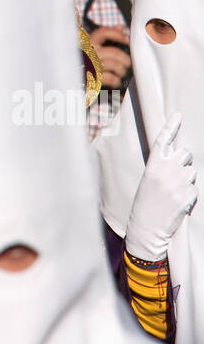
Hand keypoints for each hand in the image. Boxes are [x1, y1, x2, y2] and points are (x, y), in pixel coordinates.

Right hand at [89, 24, 130, 88]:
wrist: (69, 78)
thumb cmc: (84, 60)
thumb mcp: (92, 45)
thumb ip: (106, 35)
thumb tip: (121, 26)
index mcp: (88, 43)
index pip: (103, 32)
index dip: (117, 34)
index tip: (126, 39)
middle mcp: (89, 52)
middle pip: (114, 52)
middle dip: (125, 59)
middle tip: (127, 63)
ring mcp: (90, 65)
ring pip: (114, 65)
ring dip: (121, 70)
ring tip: (121, 72)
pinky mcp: (92, 78)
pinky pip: (110, 78)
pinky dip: (116, 80)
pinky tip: (116, 81)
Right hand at [125, 113, 198, 261]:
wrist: (147, 228)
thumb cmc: (146, 203)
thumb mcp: (149, 180)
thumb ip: (163, 166)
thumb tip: (183, 159)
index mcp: (153, 165)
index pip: (163, 140)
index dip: (170, 126)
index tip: (177, 115)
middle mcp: (165, 170)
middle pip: (185, 155)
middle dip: (184, 162)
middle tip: (175, 177)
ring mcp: (177, 182)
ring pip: (193, 172)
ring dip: (188, 180)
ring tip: (174, 193)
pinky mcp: (187, 196)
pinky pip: (196, 189)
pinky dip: (191, 195)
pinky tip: (180, 203)